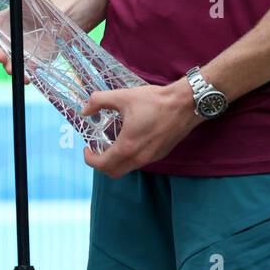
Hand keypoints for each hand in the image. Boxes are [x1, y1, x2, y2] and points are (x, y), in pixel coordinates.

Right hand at [0, 0, 50, 78]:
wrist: (55, 19)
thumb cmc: (34, 4)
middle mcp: (3, 42)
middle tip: (1, 52)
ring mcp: (15, 54)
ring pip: (6, 63)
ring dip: (8, 66)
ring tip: (13, 66)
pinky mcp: (30, 62)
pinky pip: (23, 72)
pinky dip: (24, 75)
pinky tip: (29, 76)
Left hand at [79, 78, 202, 177]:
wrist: (185, 104)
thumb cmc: (154, 101)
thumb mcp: (123, 96)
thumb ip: (99, 101)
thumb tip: (84, 110)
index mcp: (127, 147)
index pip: (102, 165)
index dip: (89, 159)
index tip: (87, 148)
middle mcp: (138, 158)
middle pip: (113, 173)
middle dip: (101, 165)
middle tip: (97, 150)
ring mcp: (151, 158)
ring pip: (127, 169)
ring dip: (116, 162)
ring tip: (113, 144)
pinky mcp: (160, 154)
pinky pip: (139, 163)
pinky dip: (130, 158)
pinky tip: (131, 140)